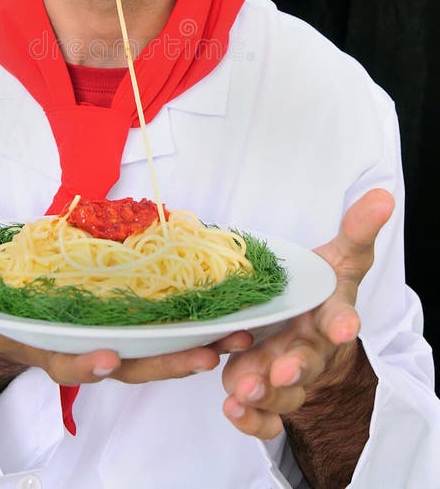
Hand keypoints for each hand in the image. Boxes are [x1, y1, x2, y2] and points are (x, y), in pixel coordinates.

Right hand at [0, 312, 253, 405]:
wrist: (28, 321)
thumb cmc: (12, 314)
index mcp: (58, 351)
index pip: (72, 365)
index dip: (87, 365)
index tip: (107, 359)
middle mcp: (94, 352)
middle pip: (134, 366)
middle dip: (172, 363)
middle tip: (210, 354)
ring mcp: (120, 341)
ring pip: (161, 353)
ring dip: (199, 346)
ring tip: (237, 337)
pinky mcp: (138, 324)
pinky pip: (170, 331)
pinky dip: (199, 327)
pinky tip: (230, 314)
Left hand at [220, 188, 394, 439]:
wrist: (307, 333)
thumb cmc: (320, 292)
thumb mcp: (339, 259)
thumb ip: (356, 231)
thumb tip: (383, 195)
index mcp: (329, 316)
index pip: (340, 317)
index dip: (342, 322)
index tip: (344, 327)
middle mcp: (311, 350)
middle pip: (308, 363)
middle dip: (297, 367)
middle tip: (283, 369)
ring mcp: (289, 376)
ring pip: (281, 392)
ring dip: (264, 392)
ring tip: (243, 389)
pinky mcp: (267, 397)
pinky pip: (263, 417)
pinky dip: (250, 420)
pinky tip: (232, 410)